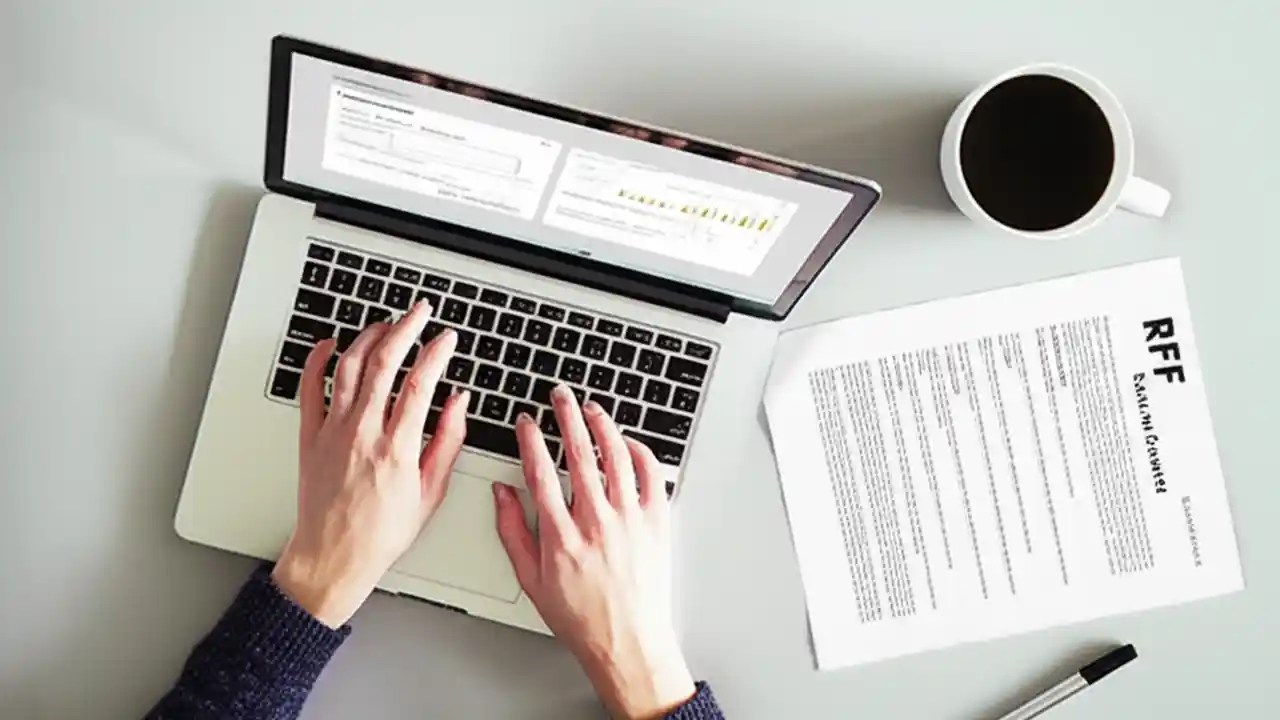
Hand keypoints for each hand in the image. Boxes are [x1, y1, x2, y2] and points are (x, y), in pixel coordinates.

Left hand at [272, 302, 467, 627]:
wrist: (333, 557)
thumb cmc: (381, 533)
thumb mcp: (430, 493)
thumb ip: (447, 441)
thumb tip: (458, 402)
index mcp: (397, 449)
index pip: (420, 383)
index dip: (436, 352)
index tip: (446, 339)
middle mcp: (362, 434)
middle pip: (384, 363)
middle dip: (405, 328)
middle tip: (419, 312)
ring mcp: (332, 432)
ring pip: (348, 367)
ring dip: (368, 336)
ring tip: (386, 323)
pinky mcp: (310, 437)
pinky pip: (310, 388)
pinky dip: (319, 360)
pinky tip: (331, 343)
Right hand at [494, 385, 694, 718]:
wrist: (628, 643)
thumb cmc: (581, 617)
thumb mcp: (531, 580)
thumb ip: (512, 532)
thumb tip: (502, 494)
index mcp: (561, 536)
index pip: (541, 472)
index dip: (530, 439)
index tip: (526, 421)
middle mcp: (597, 522)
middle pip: (580, 454)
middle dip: (567, 417)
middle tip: (560, 396)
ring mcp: (630, 520)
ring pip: (617, 457)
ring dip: (603, 426)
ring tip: (592, 408)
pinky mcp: (657, 523)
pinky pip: (651, 475)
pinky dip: (640, 452)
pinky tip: (628, 442)